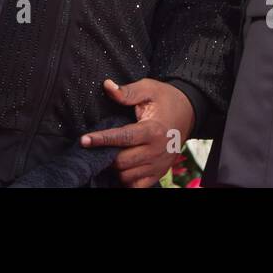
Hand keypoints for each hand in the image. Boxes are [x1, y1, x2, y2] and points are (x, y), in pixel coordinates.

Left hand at [80, 78, 195, 187]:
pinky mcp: (159, 173)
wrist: (188, 113)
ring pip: (127, 176)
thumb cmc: (165, 99)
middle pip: (122, 162)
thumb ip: (127, 91)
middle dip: (106, 154)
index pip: (123, 138)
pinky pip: (137, 186)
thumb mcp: (148, 89)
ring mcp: (158, 165)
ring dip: (114, 168)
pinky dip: (126, 180)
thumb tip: (107, 86)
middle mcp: (156, 151)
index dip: (102, 139)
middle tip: (95, 146)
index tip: (84, 140)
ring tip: (107, 154)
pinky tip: (120, 168)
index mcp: (153, 130)